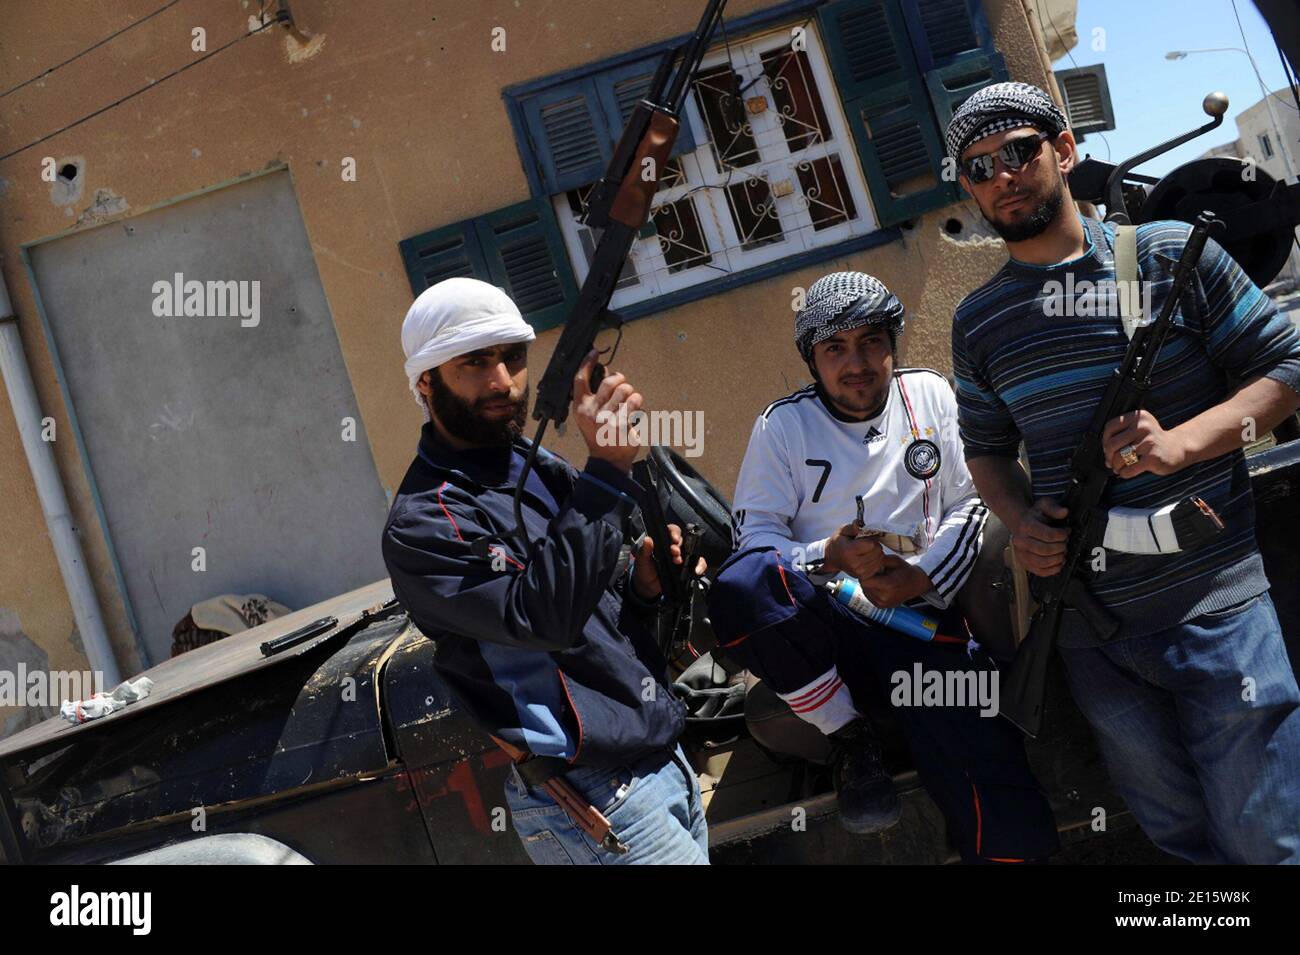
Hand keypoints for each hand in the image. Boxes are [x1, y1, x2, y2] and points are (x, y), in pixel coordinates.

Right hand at [573, 350, 643, 473]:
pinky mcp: (622, 426)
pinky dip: (639, 407)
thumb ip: (594, 396)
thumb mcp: (588, 416)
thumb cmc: (600, 434)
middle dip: (621, 381)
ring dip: (632, 395)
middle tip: (623, 389)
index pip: (580, 379)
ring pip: (627, 391)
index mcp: (581, 408)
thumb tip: (606, 372)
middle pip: (609, 382)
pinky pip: (636, 405)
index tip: (594, 352)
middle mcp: (592, 412)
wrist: (608, 459)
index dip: (586, 363)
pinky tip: (635, 415)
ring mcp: (607, 420)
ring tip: (630, 404)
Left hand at [631, 523, 707, 600]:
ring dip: (690, 556)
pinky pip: (699, 563)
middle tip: (675, 553)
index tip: (674, 539)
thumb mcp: (642, 561)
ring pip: (693, 550)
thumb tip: (647, 540)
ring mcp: (683, 557)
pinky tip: (695, 570)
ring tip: (679, 562)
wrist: (649, 587)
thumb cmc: (645, 570)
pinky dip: (700, 566)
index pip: (672, 531)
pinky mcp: (688, 567)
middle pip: (683, 540)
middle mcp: (674, 547)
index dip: (674, 533)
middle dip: (680, 546)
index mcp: (663, 541)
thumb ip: (644, 551)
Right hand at [822, 524, 885, 580]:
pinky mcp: (863, 576)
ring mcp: (859, 572)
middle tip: (867, 545)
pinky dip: (876, 561)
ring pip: (880, 560)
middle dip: (875, 546)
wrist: (832, 558)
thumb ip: (852, 527)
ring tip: (868, 551)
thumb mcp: (842, 531)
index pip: (871, 545)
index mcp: (849, 551)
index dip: (871, 539)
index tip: (865, 539)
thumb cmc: (839, 542)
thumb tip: (859, 524)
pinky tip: (868, 558)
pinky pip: (878, 567)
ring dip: (877, 554)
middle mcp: (854, 564)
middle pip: (877, 552)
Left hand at [857, 555, 932, 607]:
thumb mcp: (895, 560)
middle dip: (867, 577)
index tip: (872, 567)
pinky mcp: (881, 606)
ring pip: (865, 591)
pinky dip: (871, 589)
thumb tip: (866, 559)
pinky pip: (869, 596)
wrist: (916, 584)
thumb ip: (880, 559)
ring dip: (868, 583)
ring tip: (878, 578)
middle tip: (875, 571)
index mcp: (889, 585)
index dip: (866, 572)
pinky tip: (879, 584)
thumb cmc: (905, 570)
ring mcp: (883, 603)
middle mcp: (884, 597)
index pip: (865, 580)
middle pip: (864, 585)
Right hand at [1011, 497, 1069, 577]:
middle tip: (1065, 543)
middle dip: (1061, 547)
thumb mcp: (1044, 505)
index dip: (1062, 535)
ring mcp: (1021, 554)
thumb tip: (1064, 512)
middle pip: (1046, 550)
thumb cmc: (1035, 516)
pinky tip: (1058, 562)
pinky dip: (1053, 569)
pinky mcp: (1025, 564)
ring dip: (1058, 558)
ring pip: (1043, 562)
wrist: (1022, 524)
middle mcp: (1020, 541)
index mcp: (1025, 526)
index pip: (1048, 535)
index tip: (1066, 532)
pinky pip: (1041, 572)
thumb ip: (1054, 508)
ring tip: (1062, 552)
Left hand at [1102, 409, 1188, 477]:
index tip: (1108, 449)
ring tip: (1119, 468)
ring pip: (1118, 457)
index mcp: (1138, 417)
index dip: (1104, 441)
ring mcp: (1148, 442)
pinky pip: (1128, 469)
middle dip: (1108, 456)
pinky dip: (1124, 473)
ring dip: (1115, 466)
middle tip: (1111, 461)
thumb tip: (1105, 454)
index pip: (1110, 427)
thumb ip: (1122, 435)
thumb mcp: (1139, 429)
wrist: (1178, 448)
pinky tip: (1126, 472)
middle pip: (1111, 444)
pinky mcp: (1152, 458)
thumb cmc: (1152, 440)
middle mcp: (1143, 427)